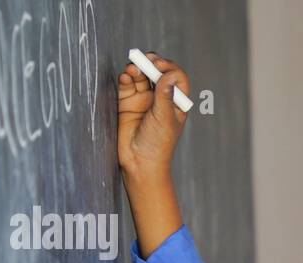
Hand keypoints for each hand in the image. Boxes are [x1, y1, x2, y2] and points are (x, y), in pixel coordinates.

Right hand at [116, 51, 190, 183]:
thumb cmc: (158, 144)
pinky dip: (126, 78)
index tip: (160, 66)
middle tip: (146, 59)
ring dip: (137, 69)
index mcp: (176, 102)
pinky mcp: (128, 102)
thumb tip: (168, 75)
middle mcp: (161, 98)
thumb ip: (165, 96)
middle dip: (152, 63)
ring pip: (141, 76)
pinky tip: (126, 78)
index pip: (176, 77)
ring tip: (132, 69)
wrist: (139, 162)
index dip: (169, 68)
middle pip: (157, 72)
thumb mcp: (165, 118)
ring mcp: (144, 99)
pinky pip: (127, 85)